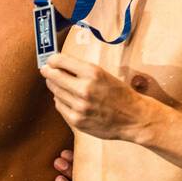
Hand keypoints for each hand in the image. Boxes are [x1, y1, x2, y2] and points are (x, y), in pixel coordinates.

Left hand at [40, 53, 154, 141]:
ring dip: (55, 87)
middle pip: (53, 76)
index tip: (50, 61)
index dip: (52, 60)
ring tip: (61, 85)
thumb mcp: (103, 74)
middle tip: (47, 71)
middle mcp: (84, 88)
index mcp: (92, 72)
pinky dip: (61, 101)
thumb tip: (56, 65)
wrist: (134, 118)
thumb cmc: (120, 94)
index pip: (60, 61)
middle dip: (48, 72)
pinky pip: (59, 106)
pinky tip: (68, 99)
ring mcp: (79, 106)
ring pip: (55, 91)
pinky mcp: (77, 120)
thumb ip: (81, 70)